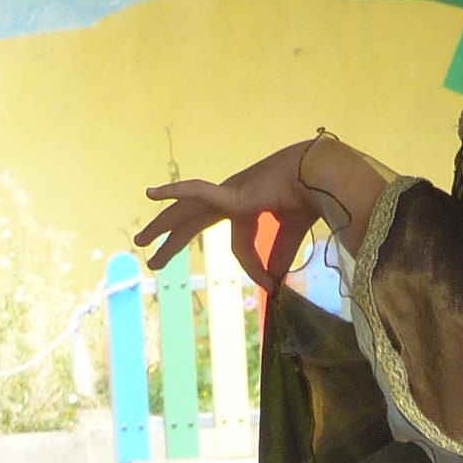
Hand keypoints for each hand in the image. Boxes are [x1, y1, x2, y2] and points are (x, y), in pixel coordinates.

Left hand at [135, 142, 315, 286]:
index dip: (253, 267)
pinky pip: (198, 192)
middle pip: (193, 220)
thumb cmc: (312, 198)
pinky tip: (151, 194)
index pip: (239, 241)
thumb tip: (272, 286)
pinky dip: (175, 192)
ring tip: (140, 242)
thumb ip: (278, 255)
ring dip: (163, 227)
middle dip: (172, 239)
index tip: (271, 285)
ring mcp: (229, 192)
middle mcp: (232, 196)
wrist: (323, 176)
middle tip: (153, 260)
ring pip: (186, 211)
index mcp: (248, 204)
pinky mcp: (232, 194)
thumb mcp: (290, 233)